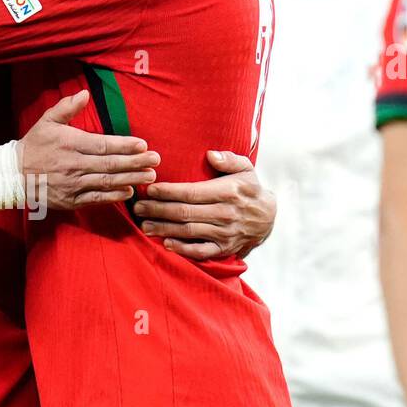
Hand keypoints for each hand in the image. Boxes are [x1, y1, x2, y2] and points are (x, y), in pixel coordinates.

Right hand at [19, 90, 158, 211]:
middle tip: (156, 160)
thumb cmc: (33, 146)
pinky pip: (96, 198)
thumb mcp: (47, 121)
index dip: (125, 146)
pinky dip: (113, 196)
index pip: (103, 145)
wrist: (12, 175)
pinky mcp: (70, 200)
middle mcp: (73, 165)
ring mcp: (72, 184)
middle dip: (135, 163)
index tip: (143, 145)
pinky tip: (129, 192)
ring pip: (106, 182)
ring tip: (150, 176)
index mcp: (70, 143)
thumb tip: (85, 94)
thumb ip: (67, 108)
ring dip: (130, 179)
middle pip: (110, 165)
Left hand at [133, 149, 275, 259]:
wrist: (268, 219)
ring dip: (163, 229)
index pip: (191, 192)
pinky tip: (166, 243)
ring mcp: (224, 233)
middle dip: (158, 210)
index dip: (168, 192)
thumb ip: (230, 159)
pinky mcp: (224, 248)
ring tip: (144, 225)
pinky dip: (183, 249)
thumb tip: (211, 154)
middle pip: (184, 213)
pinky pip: (200, 251)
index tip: (150, 189)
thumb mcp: (246, 169)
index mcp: (227, 192)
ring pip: (188, 232)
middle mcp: (225, 213)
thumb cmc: (249, 190)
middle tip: (138, 207)